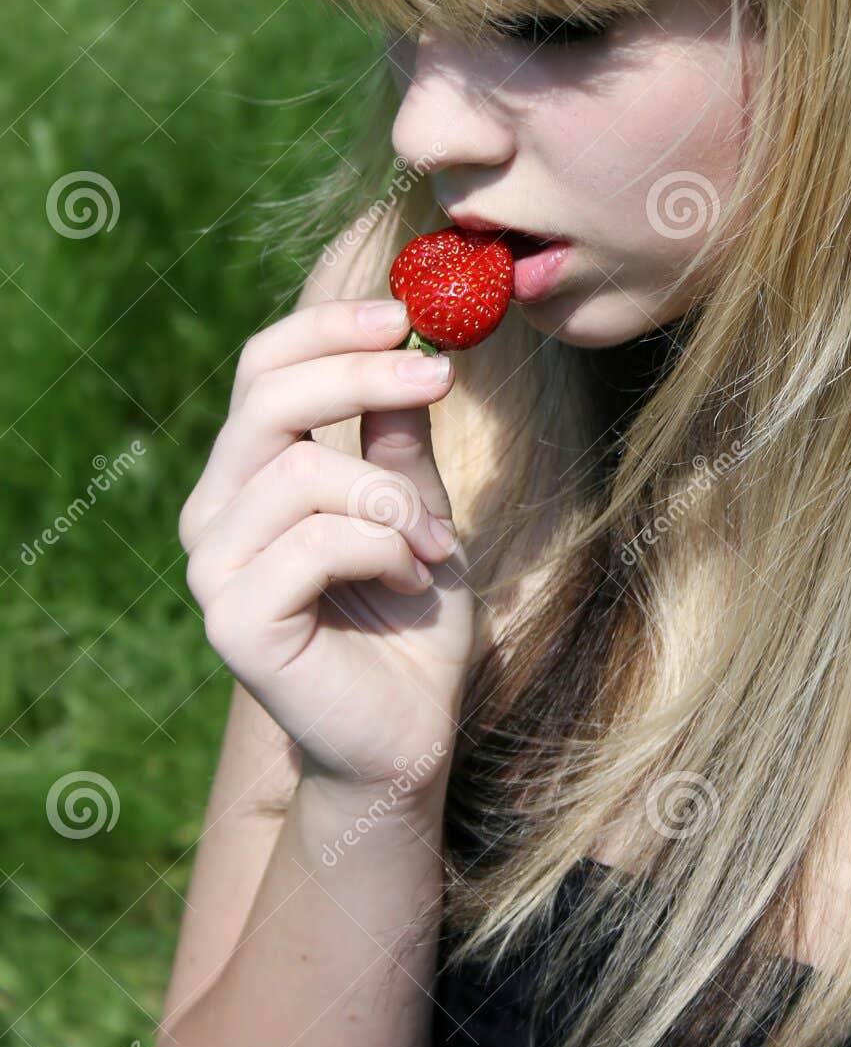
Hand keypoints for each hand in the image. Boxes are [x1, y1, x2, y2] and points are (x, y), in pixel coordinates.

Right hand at [179, 297, 475, 795]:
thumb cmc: (410, 619)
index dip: (327, 327)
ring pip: (306, 471)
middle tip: (441, 376)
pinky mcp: (233, 620)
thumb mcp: (416, 506)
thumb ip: (397, 436)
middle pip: (268, 397)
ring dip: (396, 501)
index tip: (405, 313)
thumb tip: (409, 337)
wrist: (408, 733)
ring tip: (434, 547)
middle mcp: (214, 513)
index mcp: (248, 475)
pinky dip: (386, 549)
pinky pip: (317, 541)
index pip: (261, 367)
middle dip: (363, 375)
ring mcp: (212, 568)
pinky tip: (410, 583)